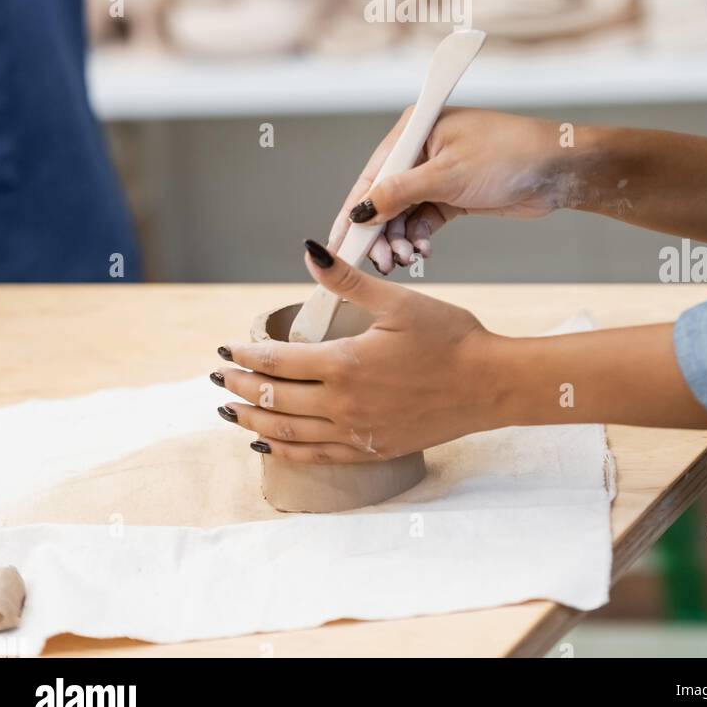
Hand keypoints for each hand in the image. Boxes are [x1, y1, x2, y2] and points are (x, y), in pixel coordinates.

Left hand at [213, 244, 510, 462]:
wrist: (489, 384)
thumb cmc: (449, 337)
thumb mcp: (397, 301)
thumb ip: (346, 281)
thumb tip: (309, 250)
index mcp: (345, 364)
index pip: (275, 363)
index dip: (244, 356)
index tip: (224, 350)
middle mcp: (343, 404)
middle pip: (272, 399)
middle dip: (238, 388)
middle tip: (217, 379)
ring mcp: (356, 432)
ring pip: (286, 432)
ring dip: (252, 421)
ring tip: (229, 412)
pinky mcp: (371, 449)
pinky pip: (314, 455)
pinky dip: (283, 450)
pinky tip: (267, 443)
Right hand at [327, 107, 575, 272]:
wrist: (558, 169)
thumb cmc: (509, 155)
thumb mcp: (449, 174)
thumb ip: (400, 193)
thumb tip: (358, 210)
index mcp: (414, 129)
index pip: (372, 174)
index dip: (353, 210)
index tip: (340, 243)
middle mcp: (421, 149)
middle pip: (383, 197)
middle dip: (379, 232)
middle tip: (380, 262)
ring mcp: (437, 173)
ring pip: (402, 213)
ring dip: (399, 238)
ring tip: (404, 259)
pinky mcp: (453, 194)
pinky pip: (423, 219)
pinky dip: (419, 237)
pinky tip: (422, 251)